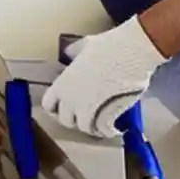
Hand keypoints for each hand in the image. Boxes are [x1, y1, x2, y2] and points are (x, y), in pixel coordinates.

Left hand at [42, 16, 166, 136]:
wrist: (130, 53)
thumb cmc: (108, 46)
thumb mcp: (84, 46)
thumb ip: (74, 53)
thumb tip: (70, 53)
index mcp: (62, 84)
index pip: (49, 105)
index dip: (57, 107)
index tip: (65, 106)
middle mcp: (71, 101)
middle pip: (65, 120)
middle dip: (75, 119)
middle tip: (85, 115)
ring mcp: (88, 111)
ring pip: (84, 128)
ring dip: (92, 127)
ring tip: (100, 125)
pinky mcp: (106, 117)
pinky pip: (104, 132)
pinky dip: (109, 132)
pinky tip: (115, 129)